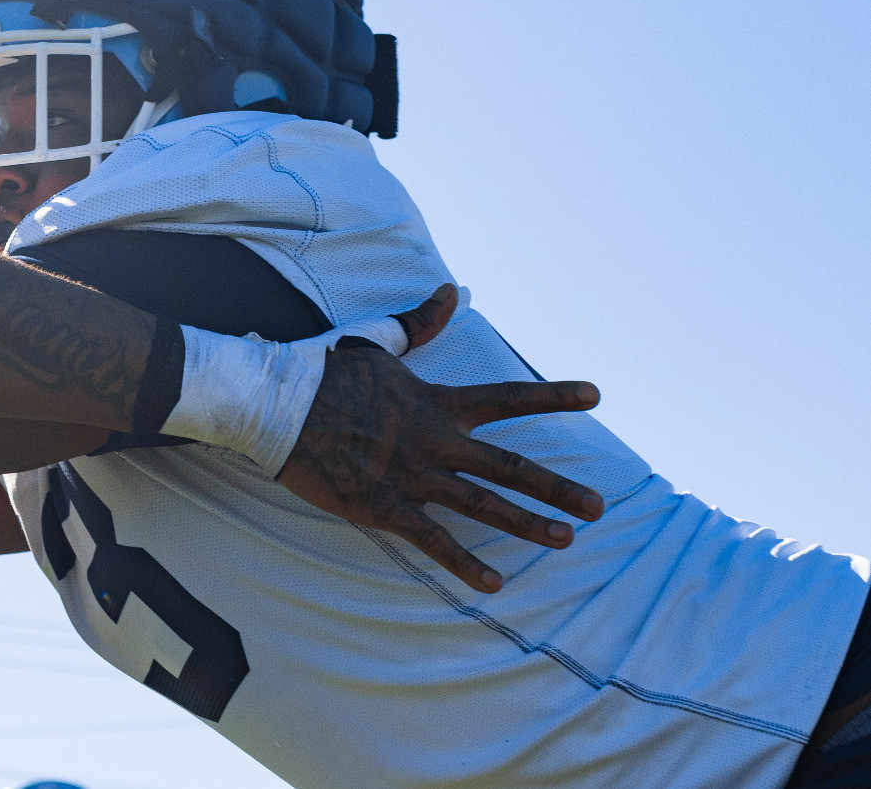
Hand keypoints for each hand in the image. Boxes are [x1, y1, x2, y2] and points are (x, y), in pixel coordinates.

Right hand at [277, 285, 603, 593]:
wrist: (279, 404)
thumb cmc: (324, 372)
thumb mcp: (377, 339)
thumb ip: (419, 323)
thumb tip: (451, 292)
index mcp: (436, 401)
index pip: (507, 397)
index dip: (553, 395)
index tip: (596, 396)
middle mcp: (436, 439)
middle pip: (509, 465)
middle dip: (556, 487)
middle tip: (598, 507)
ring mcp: (413, 475)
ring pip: (482, 503)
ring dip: (526, 523)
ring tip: (565, 539)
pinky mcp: (384, 505)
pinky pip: (432, 539)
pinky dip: (463, 563)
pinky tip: (494, 584)